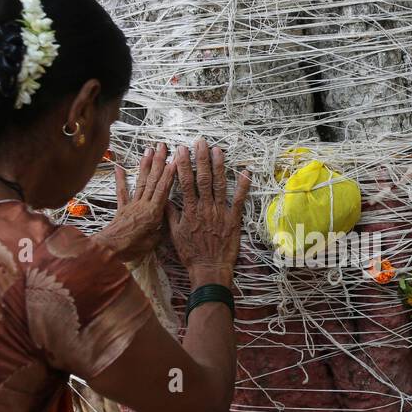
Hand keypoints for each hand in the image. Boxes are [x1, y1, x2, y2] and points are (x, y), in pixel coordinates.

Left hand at [98, 143, 174, 264]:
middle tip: (162, 147)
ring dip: (146, 165)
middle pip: (153, 180)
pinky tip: (119, 167)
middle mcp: (143, 204)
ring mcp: (132, 204)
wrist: (109, 250)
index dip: (169, 173)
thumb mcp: (153, 242)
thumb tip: (164, 221)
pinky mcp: (122, 208)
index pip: (163, 189)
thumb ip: (159, 228)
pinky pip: (122, 192)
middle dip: (159, 162)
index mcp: (153, 212)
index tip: (175, 159)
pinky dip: (120, 179)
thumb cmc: (133, 248)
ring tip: (148, 150)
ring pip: (141, 182)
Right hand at [167, 138, 250, 286]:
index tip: (181, 150)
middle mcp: (205, 208)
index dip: (184, 164)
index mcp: (190, 210)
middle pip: (203, 178)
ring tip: (218, 150)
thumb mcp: (175, 234)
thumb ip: (171, 215)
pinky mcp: (234, 219)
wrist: (209, 269)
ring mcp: (220, 213)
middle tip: (201, 142)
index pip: (185, 182)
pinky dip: (243, 185)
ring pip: (220, 184)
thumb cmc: (191, 254)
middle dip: (201, 158)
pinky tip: (246, 171)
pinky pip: (239, 200)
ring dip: (219, 166)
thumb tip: (164, 198)